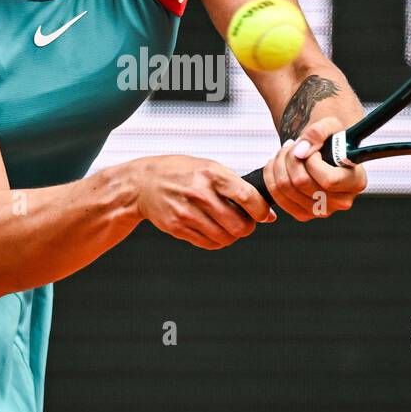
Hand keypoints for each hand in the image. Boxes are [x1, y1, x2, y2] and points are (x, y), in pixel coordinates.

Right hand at [135, 155, 275, 248]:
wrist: (144, 182)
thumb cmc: (180, 173)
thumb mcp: (208, 168)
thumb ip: (236, 187)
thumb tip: (266, 212)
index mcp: (211, 174)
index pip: (247, 196)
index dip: (260, 210)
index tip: (263, 214)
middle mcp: (199, 192)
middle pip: (237, 224)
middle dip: (247, 227)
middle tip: (245, 223)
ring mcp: (186, 211)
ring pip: (224, 237)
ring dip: (232, 236)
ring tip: (228, 226)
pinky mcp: (177, 227)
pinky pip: (207, 243)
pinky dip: (217, 241)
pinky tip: (213, 230)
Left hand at [263, 116, 367, 220]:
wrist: (326, 152)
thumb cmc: (332, 139)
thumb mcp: (330, 125)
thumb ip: (318, 132)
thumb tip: (300, 152)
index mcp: (356, 182)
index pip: (328, 180)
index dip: (312, 161)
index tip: (313, 149)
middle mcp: (342, 201)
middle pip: (302, 183)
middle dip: (291, 157)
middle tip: (292, 144)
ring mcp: (323, 211)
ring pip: (286, 188)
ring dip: (279, 164)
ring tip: (285, 151)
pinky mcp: (304, 215)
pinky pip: (278, 198)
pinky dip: (271, 177)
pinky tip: (276, 164)